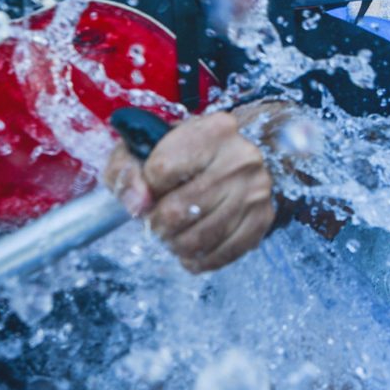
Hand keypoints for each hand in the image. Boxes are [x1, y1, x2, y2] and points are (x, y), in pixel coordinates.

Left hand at [105, 110, 275, 272]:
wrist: (231, 159)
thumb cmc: (182, 155)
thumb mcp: (145, 150)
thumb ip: (126, 172)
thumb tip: (138, 206)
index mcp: (214, 130)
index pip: (159, 170)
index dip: (146, 186)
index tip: (153, 184)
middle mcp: (242, 157)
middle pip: (178, 210)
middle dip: (157, 223)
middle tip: (157, 218)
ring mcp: (256, 189)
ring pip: (198, 239)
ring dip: (174, 244)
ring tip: (174, 232)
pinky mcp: (263, 218)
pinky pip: (220, 255)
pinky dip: (198, 259)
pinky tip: (192, 247)